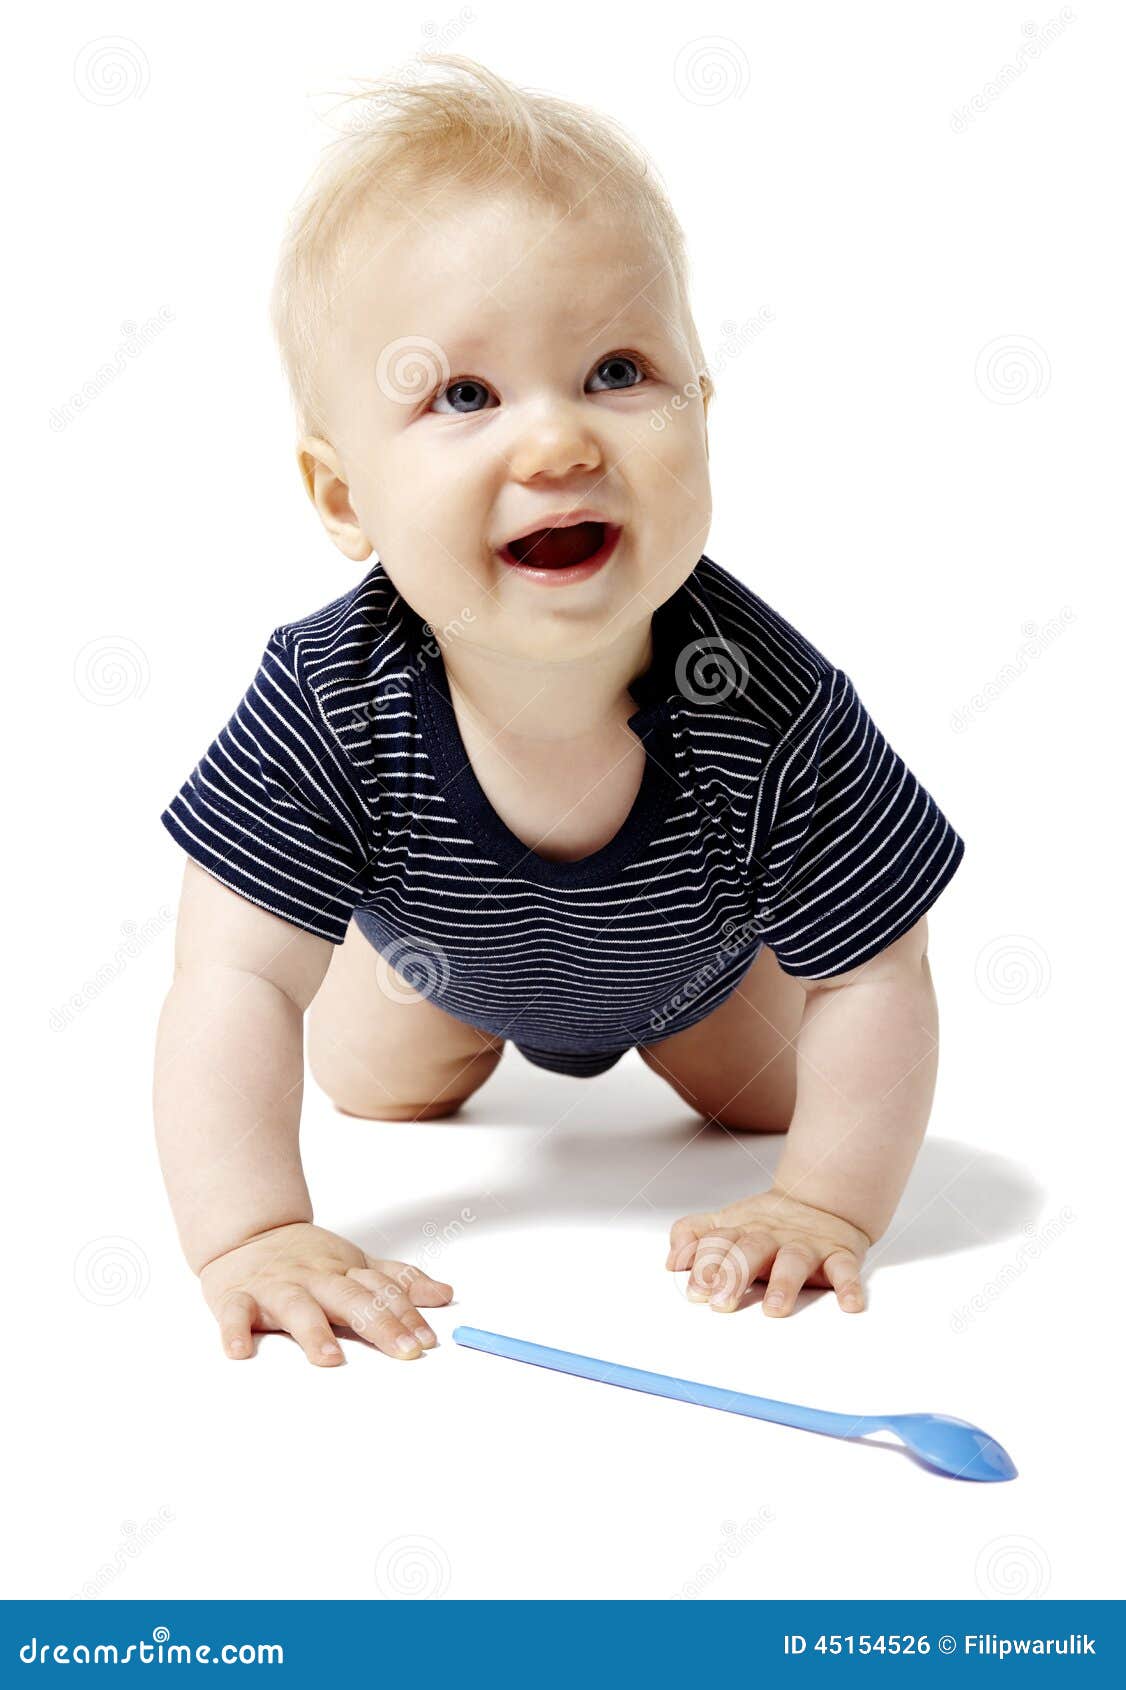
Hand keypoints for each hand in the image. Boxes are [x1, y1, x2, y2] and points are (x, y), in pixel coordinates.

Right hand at [199, 1222, 452, 1364]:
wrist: (246, 1232)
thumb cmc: (306, 1256)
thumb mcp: (355, 1264)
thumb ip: (398, 1281)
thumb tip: (444, 1295)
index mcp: (343, 1272)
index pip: (381, 1291)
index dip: (406, 1314)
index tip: (427, 1341)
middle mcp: (314, 1278)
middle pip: (350, 1300)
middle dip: (379, 1324)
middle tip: (404, 1351)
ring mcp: (275, 1287)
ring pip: (297, 1308)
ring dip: (313, 1332)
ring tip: (331, 1358)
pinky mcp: (236, 1297)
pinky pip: (235, 1314)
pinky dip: (234, 1331)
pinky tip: (240, 1352)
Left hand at [665, 1190, 869, 1316]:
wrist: (821, 1201)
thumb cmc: (766, 1225)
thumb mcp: (726, 1224)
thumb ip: (694, 1236)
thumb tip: (672, 1261)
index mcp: (741, 1230)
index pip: (719, 1243)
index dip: (705, 1265)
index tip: (695, 1293)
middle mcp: (771, 1236)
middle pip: (750, 1250)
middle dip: (734, 1275)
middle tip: (721, 1303)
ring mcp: (805, 1245)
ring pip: (793, 1260)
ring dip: (783, 1284)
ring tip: (774, 1309)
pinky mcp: (838, 1254)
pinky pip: (845, 1269)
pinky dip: (849, 1286)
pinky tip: (850, 1305)